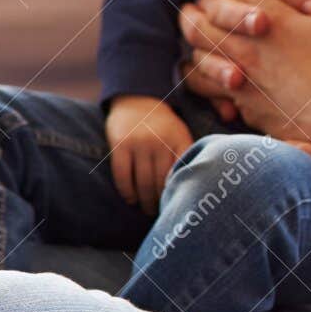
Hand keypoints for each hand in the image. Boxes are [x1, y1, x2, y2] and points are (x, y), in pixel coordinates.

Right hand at [105, 96, 193, 215]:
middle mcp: (160, 141)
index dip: (179, 193)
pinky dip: (126, 191)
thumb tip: (191, 188)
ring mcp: (139, 143)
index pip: (182, 174)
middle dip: (161, 201)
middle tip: (161, 213)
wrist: (137, 99)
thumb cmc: (163, 125)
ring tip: (147, 209)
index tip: (179, 206)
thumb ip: (185, 156)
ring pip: (142, 182)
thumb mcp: (180, 134)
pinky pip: (122, 175)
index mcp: (179, 139)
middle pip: (160, 182)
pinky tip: (131, 199)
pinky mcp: (119, 145)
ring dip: (144, 200)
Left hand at [181, 0, 310, 120]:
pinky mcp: (244, 106)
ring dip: (193, 41)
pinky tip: (213, 77)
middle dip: (196, 7)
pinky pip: (211, 89)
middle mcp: (246, 45)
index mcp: (270, 16)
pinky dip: (207, 79)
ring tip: (194, 36)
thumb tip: (305, 0)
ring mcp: (241, 77)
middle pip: (203, 19)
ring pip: (199, 54)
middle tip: (191, 4)